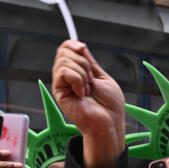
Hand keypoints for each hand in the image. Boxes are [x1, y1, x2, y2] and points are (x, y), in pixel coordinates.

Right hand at [51, 40, 124, 167]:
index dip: (73, 44)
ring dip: (82, 73)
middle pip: (64, 52)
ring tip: (88, 89)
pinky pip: (63, 72)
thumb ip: (89, 62)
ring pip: (64, 61)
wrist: (109, 122)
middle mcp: (68, 76)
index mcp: (79, 71)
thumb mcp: (102, 77)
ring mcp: (62, 83)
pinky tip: (82, 93)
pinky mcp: (58, 91)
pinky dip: (77, 80)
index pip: (67, 49)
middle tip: (91, 80)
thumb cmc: (110, 106)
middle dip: (83, 62)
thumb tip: (79, 45)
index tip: (82, 48)